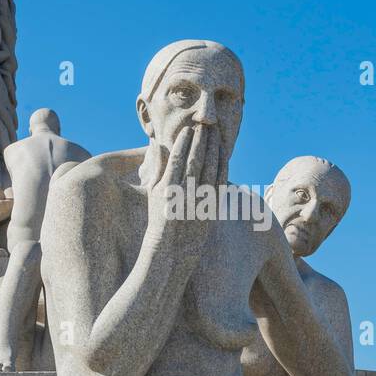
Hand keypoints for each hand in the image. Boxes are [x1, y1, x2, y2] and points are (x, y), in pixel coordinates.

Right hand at [145, 124, 219, 265]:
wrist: (170, 249)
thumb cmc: (159, 217)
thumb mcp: (152, 193)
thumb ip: (158, 168)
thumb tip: (160, 146)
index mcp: (166, 188)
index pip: (176, 158)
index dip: (183, 142)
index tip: (188, 129)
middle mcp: (183, 193)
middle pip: (195, 160)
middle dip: (201, 141)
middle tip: (205, 126)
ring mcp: (199, 201)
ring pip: (209, 168)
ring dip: (213, 149)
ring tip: (215, 135)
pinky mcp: (211, 208)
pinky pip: (219, 182)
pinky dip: (222, 166)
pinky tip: (222, 155)